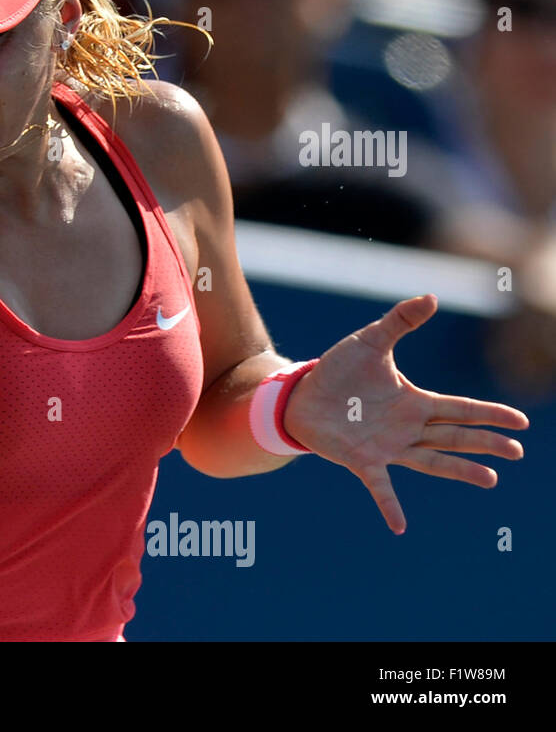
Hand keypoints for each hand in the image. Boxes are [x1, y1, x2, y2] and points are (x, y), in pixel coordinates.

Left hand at [282, 294, 529, 533]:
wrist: (302, 394)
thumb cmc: (339, 371)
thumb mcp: (371, 341)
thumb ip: (400, 321)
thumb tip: (432, 296)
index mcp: (415, 402)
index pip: (461, 408)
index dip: (489, 413)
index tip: (521, 421)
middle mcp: (408, 428)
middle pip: (455, 436)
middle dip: (485, 443)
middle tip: (516, 451)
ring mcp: (387, 447)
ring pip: (431, 461)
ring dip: (459, 471)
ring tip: (489, 479)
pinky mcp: (362, 460)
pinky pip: (380, 487)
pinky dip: (389, 505)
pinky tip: (399, 527)